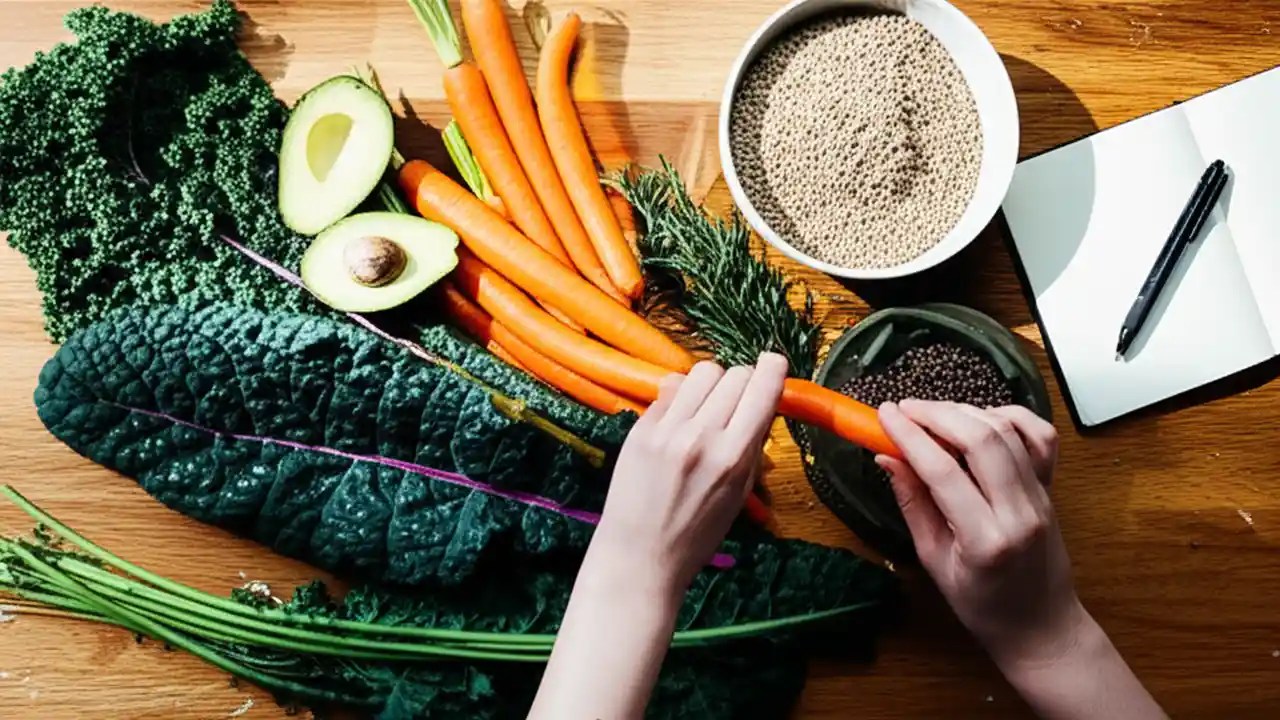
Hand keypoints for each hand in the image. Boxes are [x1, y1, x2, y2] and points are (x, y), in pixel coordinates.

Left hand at [529, 355, 788, 719]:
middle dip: (744, 381)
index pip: (763, 388)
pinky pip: (671, 389)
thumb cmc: (697, 533)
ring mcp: (667, 430)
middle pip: (735, 374)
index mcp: (734, 457)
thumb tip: (760, 400)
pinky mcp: (640, 428)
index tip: (774, 366)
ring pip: (703, 372)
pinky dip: (682, 396)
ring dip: (713, 383)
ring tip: (708, 406)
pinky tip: (681, 418)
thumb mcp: (739, 493)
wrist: (640, 555)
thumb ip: (751, 445)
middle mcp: (701, 437)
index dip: (773, 370)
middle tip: (738, 401)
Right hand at [876, 400, 1081, 668]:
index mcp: (985, 539)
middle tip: (905, 408)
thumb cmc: (982, 605)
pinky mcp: (1053, 488)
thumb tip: (887, 456)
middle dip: (937, 414)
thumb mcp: (934, 561)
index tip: (884, 414)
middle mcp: (1020, 511)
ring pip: (1008, 430)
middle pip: (981, 439)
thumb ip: (913, 504)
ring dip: (966, 412)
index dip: (910, 436)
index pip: (943, 471)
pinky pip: (1039, 435)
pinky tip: (981, 419)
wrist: (1041, 627)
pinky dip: (1009, 416)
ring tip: (933, 414)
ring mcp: (1042, 496)